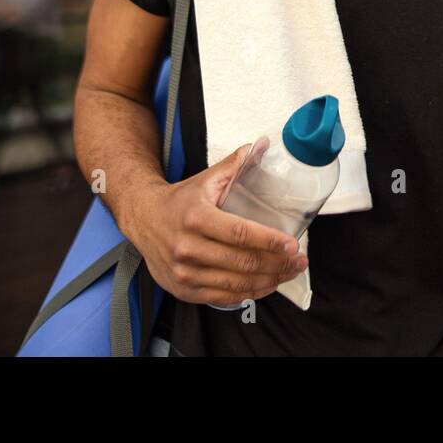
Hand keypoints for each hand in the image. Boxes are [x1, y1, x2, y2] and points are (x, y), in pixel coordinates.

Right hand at [126, 144, 307, 306]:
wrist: (142, 219)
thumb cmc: (179, 201)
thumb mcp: (205, 179)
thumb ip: (234, 164)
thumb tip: (260, 146)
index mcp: (196, 217)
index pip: (240, 233)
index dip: (269, 241)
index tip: (292, 245)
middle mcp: (187, 248)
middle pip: (242, 262)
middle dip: (277, 264)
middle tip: (299, 261)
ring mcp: (184, 272)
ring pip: (236, 284)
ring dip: (268, 280)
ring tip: (289, 272)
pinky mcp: (183, 289)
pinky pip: (223, 297)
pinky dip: (249, 293)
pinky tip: (267, 285)